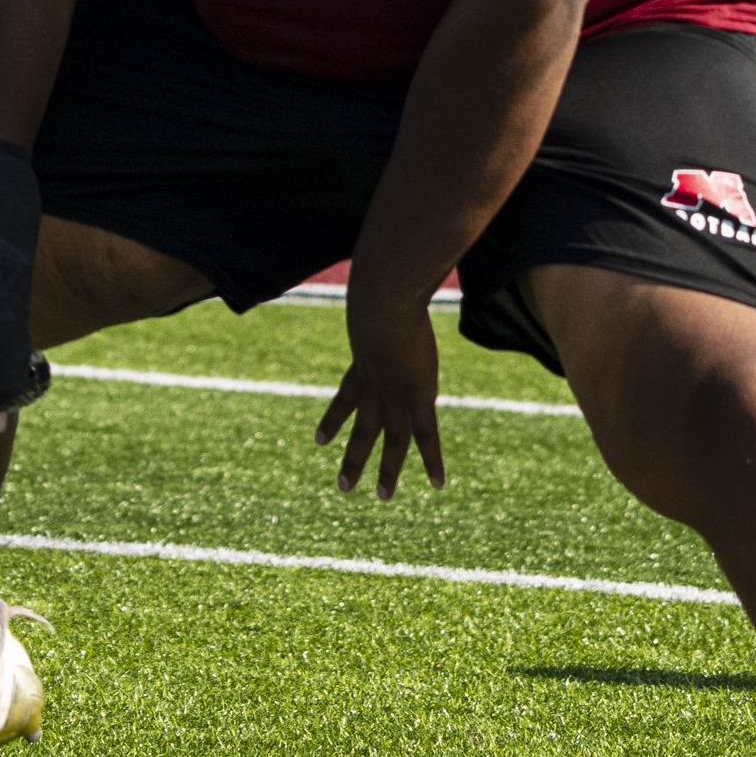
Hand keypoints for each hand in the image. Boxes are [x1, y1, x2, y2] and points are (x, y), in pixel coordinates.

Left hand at [316, 299, 447, 499]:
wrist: (380, 302)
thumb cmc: (380, 286)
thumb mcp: (376, 285)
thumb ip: (379, 280)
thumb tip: (382, 259)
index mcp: (364, 362)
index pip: (346, 396)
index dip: (333, 419)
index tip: (318, 441)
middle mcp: (375, 385)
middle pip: (363, 428)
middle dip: (353, 457)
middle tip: (342, 486)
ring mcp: (394, 394)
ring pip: (390, 441)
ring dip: (386, 470)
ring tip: (381, 497)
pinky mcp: (417, 396)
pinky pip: (426, 438)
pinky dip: (432, 463)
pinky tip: (437, 484)